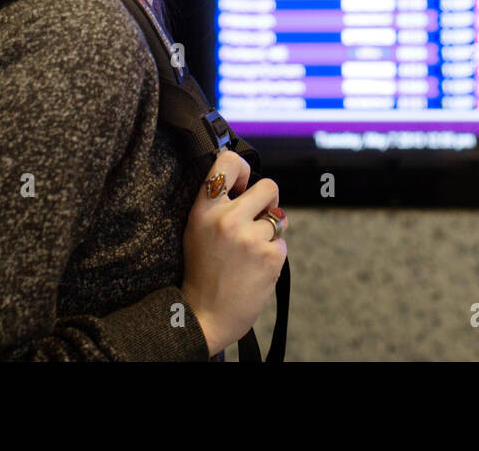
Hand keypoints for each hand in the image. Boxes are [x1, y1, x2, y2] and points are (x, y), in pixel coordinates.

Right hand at [179, 149, 287, 354]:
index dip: (242, 167)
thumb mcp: (197, 230)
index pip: (227, 163)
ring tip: (248, 254)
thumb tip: (246, 183)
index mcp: (204, 210)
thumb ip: (218, 205)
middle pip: (268, 187)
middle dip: (268, 202)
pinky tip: (255, 268)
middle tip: (257, 219)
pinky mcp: (271, 256)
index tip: (243, 183)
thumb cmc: (203, 271)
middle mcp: (227, 220)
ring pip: (278, 219)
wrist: (206, 315)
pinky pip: (282, 243)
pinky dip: (273, 254)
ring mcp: (251, 238)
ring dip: (269, 233)